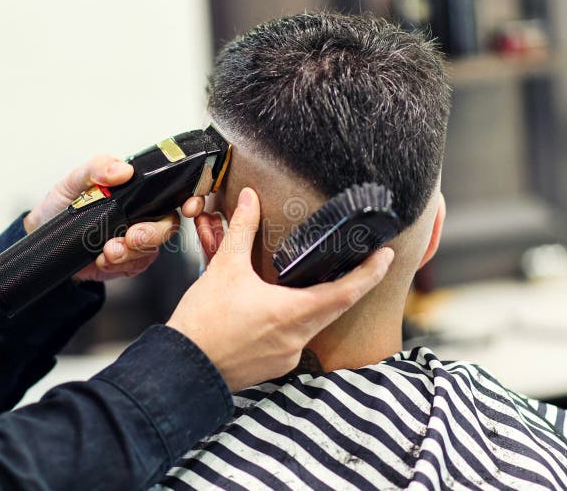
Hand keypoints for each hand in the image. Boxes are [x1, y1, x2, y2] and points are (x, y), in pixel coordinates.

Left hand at [23, 154, 206, 281]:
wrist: (42, 237)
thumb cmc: (61, 206)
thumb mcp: (75, 180)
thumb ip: (97, 168)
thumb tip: (122, 169)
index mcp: (137, 190)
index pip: (174, 191)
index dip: (191, 198)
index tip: (189, 206)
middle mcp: (142, 214)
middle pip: (169, 225)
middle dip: (152, 234)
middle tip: (131, 237)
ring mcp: (137, 239)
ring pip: (153, 249)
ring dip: (131, 252)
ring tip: (106, 250)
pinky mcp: (128, 262)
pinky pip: (136, 266)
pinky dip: (121, 264)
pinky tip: (103, 258)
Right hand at [167, 188, 393, 391]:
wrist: (182, 368)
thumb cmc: (203, 322)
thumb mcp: (224, 269)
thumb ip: (242, 230)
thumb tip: (248, 199)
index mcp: (293, 313)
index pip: (347, 292)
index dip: (370, 273)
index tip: (385, 256)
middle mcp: (298, 338)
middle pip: (337, 307)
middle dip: (351, 284)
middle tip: (362, 262)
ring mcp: (288, 356)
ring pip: (315, 324)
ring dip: (319, 302)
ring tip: (315, 281)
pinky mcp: (275, 366)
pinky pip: (296, 339)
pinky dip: (296, 320)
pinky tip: (281, 308)